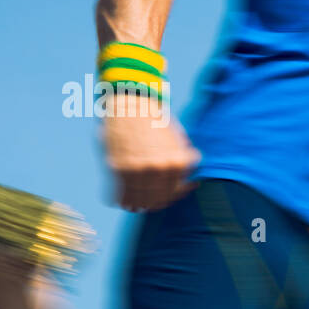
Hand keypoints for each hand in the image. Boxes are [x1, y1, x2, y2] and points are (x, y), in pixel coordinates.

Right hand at [101, 93, 198, 211]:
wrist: (132, 103)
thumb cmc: (156, 120)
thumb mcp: (180, 140)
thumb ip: (184, 161)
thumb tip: (191, 182)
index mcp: (177, 162)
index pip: (176, 192)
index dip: (171, 197)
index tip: (167, 199)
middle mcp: (159, 168)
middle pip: (158, 199)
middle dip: (154, 204)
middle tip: (150, 205)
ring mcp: (137, 169)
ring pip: (140, 200)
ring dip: (138, 205)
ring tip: (136, 206)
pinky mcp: (118, 167)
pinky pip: (120, 194)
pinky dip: (122, 200)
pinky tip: (123, 203)